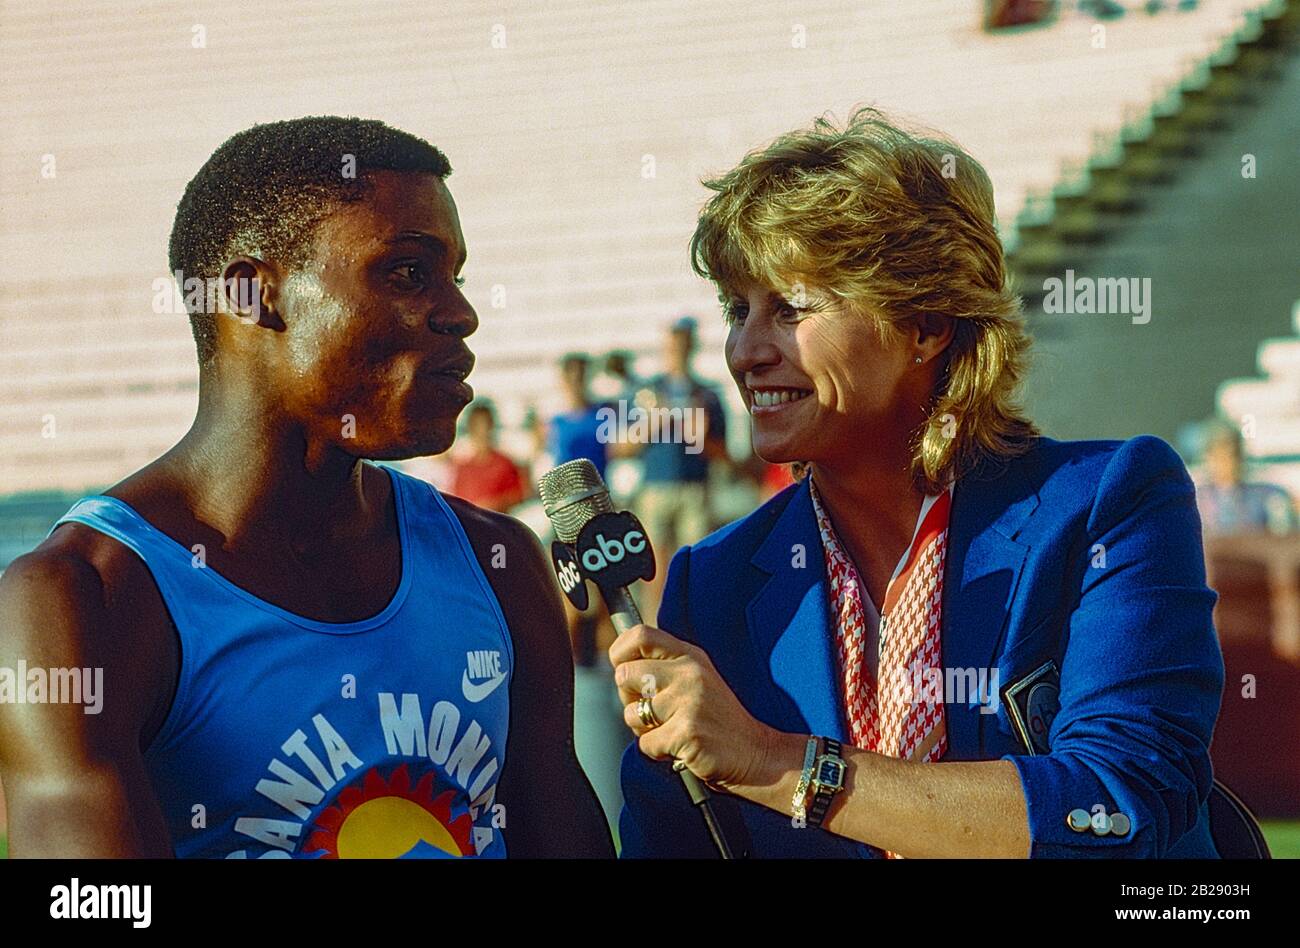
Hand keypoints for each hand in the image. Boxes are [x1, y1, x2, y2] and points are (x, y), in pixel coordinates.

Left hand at [609, 623, 778, 788]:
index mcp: (690, 656)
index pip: (641, 634)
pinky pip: (645, 743)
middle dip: (627, 698)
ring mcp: (688, 701)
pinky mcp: (686, 732)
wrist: (756, 753)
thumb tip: (620, 665)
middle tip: (649, 711)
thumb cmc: (719, 719)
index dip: (620, 651)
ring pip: (631, 712)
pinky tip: (679, 747)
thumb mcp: (698, 679)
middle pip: (625, 674)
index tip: (621, 667)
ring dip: (642, 729)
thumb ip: (665, 667)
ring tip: (669, 730)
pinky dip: (657, 751)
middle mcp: (689, 673)